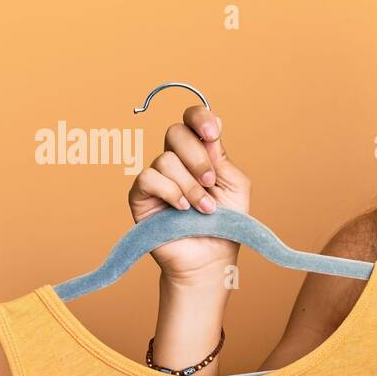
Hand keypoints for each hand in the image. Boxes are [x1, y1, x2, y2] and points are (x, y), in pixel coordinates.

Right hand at [126, 104, 251, 280]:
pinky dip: (170, 192)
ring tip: (203, 209)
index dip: (199, 117)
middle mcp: (176, 161)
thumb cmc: (226, 224)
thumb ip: (222, 158)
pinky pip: (148, 178)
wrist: (211, 258)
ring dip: (190, 186)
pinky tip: (182, 209)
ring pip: (165, 160)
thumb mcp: (235, 187)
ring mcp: (157, 178)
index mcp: (200, 154)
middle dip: (197, 157)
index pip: (192, 120)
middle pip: (175, 132)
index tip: (213, 133)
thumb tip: (209, 131)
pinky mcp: (141, 196)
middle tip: (210, 182)